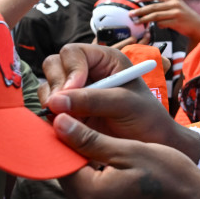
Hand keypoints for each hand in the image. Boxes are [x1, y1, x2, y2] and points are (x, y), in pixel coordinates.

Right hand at [43, 44, 191, 152]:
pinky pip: (49, 109)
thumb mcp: (125, 104)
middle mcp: (87, 72)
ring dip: (51, 102)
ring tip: (66, 119)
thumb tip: (55, 101)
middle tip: (62, 107)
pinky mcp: (69, 113)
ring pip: (48, 87)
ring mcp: (76, 93)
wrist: (151, 145)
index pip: (73, 53)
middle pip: (54, 66)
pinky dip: (50, 117)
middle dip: (56, 85)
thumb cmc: (147, 119)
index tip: (73, 90)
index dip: (70, 70)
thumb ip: (93, 99)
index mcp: (105, 60)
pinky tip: (62, 128)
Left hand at [54, 114, 199, 198]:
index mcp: (90, 195)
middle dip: (71, 150)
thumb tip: (57, 122)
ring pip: (78, 185)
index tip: (67, 117)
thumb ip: (89, 139)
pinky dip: (95, 178)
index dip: (60, 137)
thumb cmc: (169, 175)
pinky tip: (110, 163)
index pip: (59, 161)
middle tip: (83, 125)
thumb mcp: (128, 150)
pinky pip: (91, 196)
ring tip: (100, 142)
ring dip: (83, 164)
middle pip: (66, 175)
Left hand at [132, 0, 199, 46]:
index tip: (135, 1)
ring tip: (137, 22)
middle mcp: (175, 4)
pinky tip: (153, 27)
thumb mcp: (177, 6)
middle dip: (140, 11)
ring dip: (144, 19)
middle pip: (153, 7)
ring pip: (155, 16)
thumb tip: (148, 7)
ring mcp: (176, 13)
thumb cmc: (184, 16)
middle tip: (131, 14)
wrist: (198, 25)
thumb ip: (165, 4)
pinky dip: (156, 25)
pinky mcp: (176, 22)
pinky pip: (162, 24)